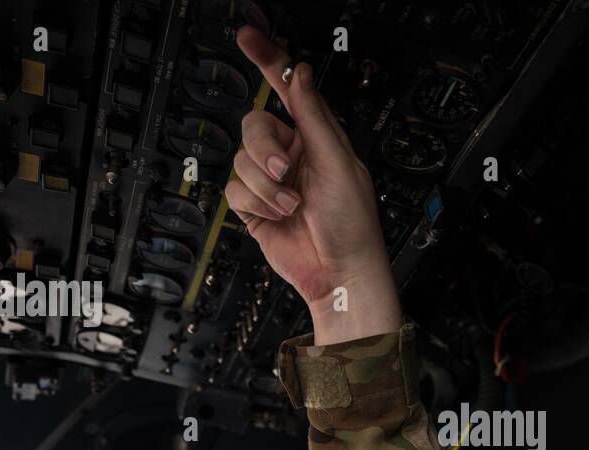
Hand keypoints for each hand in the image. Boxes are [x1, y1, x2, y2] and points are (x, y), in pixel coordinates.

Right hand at [230, 26, 401, 344]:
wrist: (340, 273)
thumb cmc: (353, 224)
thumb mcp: (339, 164)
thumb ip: (315, 118)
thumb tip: (300, 75)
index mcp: (316, 138)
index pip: (286, 92)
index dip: (267, 62)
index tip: (247, 37)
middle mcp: (292, 155)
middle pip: (254, 125)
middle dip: (265, 148)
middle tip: (285, 170)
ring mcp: (271, 181)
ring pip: (242, 159)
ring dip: (266, 185)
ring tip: (291, 204)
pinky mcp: (255, 207)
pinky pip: (235, 190)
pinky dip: (255, 203)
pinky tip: (278, 215)